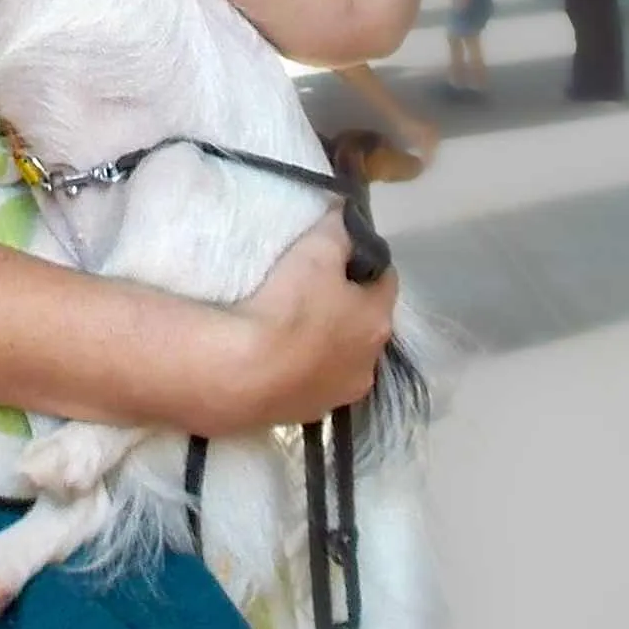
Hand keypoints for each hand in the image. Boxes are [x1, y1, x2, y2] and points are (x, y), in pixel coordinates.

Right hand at [225, 212, 397, 427]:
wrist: (242, 373)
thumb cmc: (289, 305)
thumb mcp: (316, 250)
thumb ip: (338, 229)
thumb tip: (348, 214)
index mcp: (378, 320)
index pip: (387, 280)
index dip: (367, 263)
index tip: (344, 253)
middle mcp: (370, 362)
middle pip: (367, 324)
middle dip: (349, 306)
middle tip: (317, 289)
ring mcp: (340, 394)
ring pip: (343, 358)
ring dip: (330, 343)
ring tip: (297, 327)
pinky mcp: (309, 414)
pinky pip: (315, 383)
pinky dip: (305, 369)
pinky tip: (282, 358)